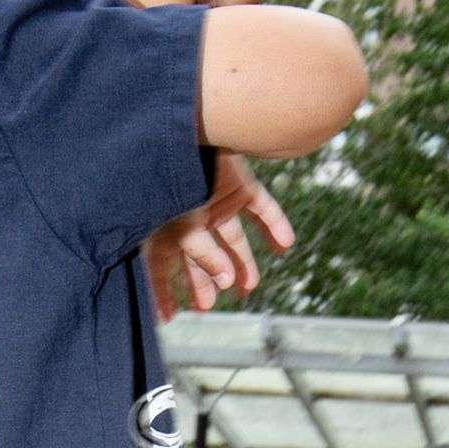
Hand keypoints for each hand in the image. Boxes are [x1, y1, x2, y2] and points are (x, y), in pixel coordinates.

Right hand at [143, 153, 295, 321]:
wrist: (197, 130)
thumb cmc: (179, 178)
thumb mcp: (184, 226)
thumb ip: (203, 255)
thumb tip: (227, 283)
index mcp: (168, 225)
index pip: (163, 265)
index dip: (164, 291)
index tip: (168, 317)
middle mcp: (193, 214)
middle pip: (201, 255)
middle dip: (206, 281)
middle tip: (209, 305)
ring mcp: (217, 199)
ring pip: (233, 237)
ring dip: (243, 261)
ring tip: (250, 286)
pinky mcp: (241, 183)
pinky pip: (262, 208)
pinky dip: (275, 226)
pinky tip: (285, 245)